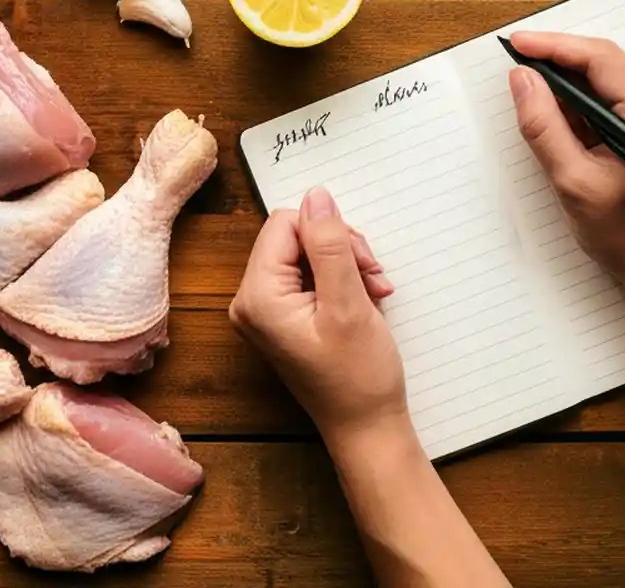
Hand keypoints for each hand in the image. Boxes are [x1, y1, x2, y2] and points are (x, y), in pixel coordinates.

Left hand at [229, 186, 408, 443]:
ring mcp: (266, 309)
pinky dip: (341, 279)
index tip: (361, 263)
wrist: (366, 428)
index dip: (329, 233)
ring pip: (307, 253)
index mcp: (257, 296)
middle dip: (340, 248)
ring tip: (373, 291)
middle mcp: (251, 300)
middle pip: (294, 236)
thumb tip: (316, 196)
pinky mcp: (283, 316)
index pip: (286, 224)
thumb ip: (330, 245)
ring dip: (346, 264)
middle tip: (373, 277)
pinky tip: (365, 298)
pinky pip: (309, 275)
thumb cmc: (358, 378)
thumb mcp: (349, 302)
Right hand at [508, 31, 624, 291]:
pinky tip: (563, 113)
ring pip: (613, 77)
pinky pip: (622, 96)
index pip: (600, 59)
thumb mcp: (572, 181)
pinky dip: (589, 99)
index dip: (553, 47)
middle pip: (607, 62)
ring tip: (534, 92)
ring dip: (573, 81)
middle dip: (559, 61)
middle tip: (517, 66)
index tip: (516, 45)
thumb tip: (522, 80)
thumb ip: (543, 126)